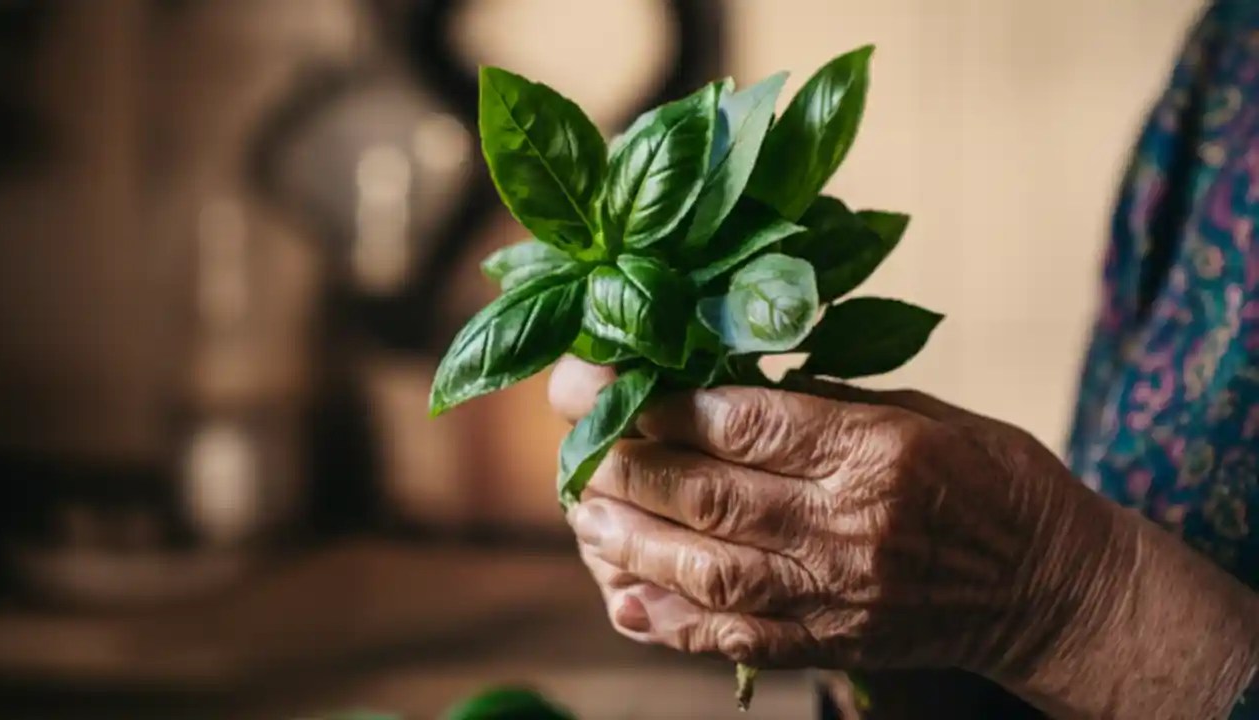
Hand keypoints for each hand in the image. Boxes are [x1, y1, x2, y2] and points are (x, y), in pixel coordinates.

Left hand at [549, 357, 1258, 717]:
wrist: (1054, 586)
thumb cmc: (991, 477)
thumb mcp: (921, 409)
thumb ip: (823, 402)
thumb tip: (719, 382)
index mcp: (876, 448)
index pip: (741, 423)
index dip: (653, 401)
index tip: (595, 380)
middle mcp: (851, 525)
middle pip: (710, 496)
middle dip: (623, 465)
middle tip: (570, 444)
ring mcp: (841, 594)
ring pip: (711, 573)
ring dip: (632, 543)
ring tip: (582, 513)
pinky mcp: (837, 644)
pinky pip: (742, 643)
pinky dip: (675, 627)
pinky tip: (623, 602)